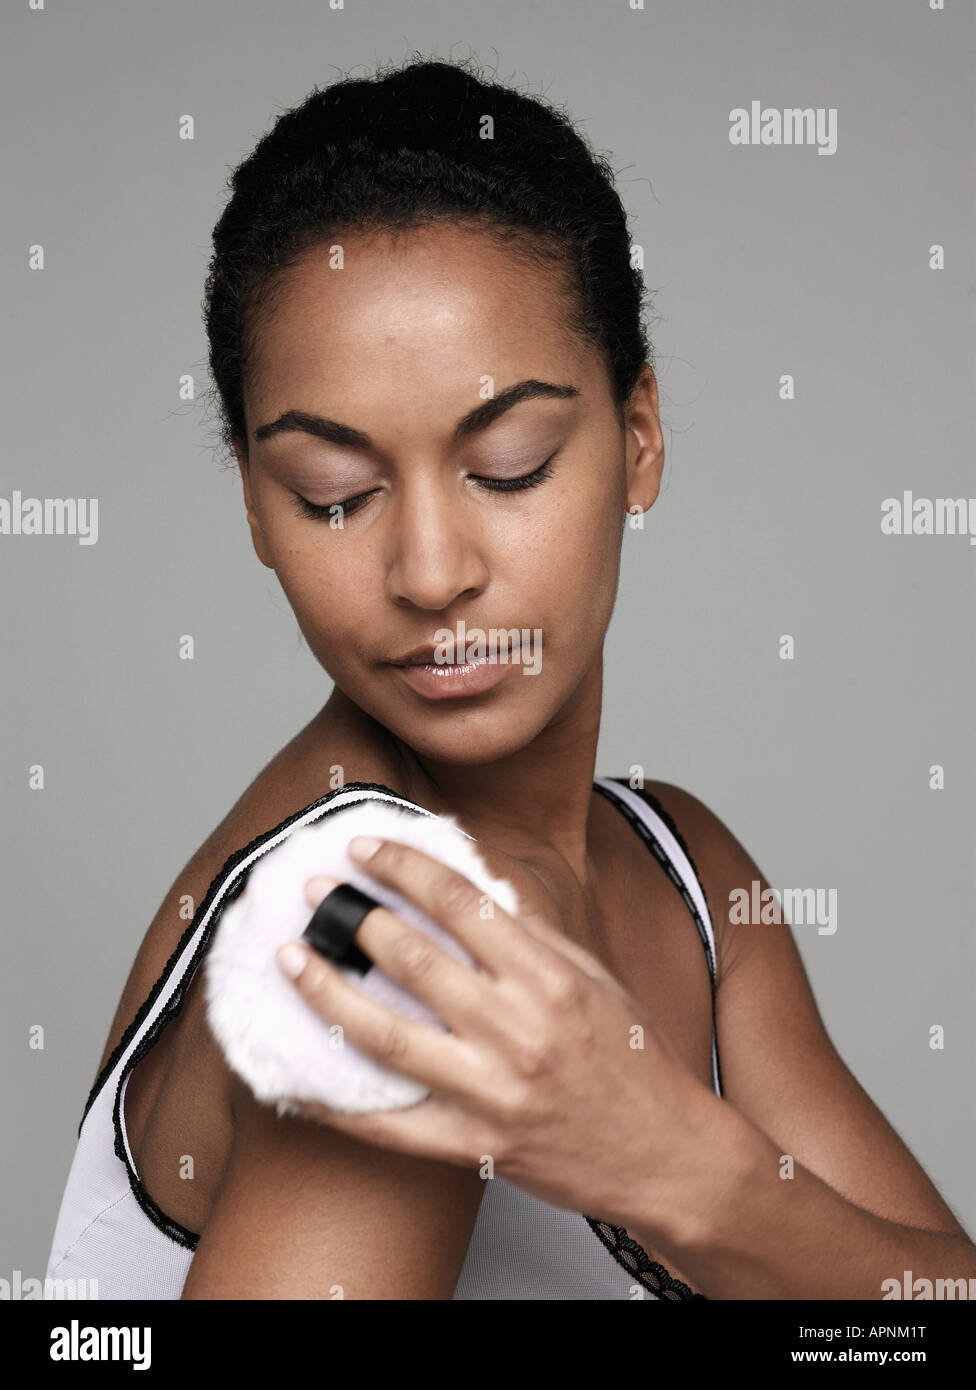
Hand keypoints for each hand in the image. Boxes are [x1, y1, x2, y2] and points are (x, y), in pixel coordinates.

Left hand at [274, 834, 710, 1227]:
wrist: (665, 1154)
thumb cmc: (632, 1059)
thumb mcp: (593, 976)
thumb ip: (530, 931)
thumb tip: (469, 882)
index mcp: (549, 976)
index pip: (462, 901)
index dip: (404, 867)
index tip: (364, 847)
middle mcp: (517, 1029)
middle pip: (414, 959)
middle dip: (354, 916)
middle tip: (315, 891)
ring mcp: (492, 1091)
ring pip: (387, 1036)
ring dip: (329, 992)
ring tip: (291, 958)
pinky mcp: (474, 1145)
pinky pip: (387, 1126)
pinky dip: (332, 1105)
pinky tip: (291, 1079)